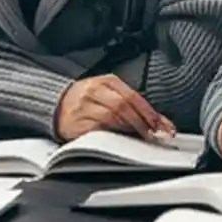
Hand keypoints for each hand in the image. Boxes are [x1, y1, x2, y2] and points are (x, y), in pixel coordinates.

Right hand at [55, 74, 175, 141]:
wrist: (58, 106)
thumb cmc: (89, 101)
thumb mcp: (110, 94)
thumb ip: (133, 105)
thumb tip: (161, 122)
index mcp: (107, 81)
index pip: (133, 96)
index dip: (149, 112)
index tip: (162, 126)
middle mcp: (95, 90)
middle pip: (123, 106)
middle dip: (141, 122)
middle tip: (153, 135)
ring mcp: (85, 106)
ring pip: (112, 117)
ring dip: (129, 129)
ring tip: (140, 137)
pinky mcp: (78, 122)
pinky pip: (99, 129)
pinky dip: (113, 135)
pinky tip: (121, 140)